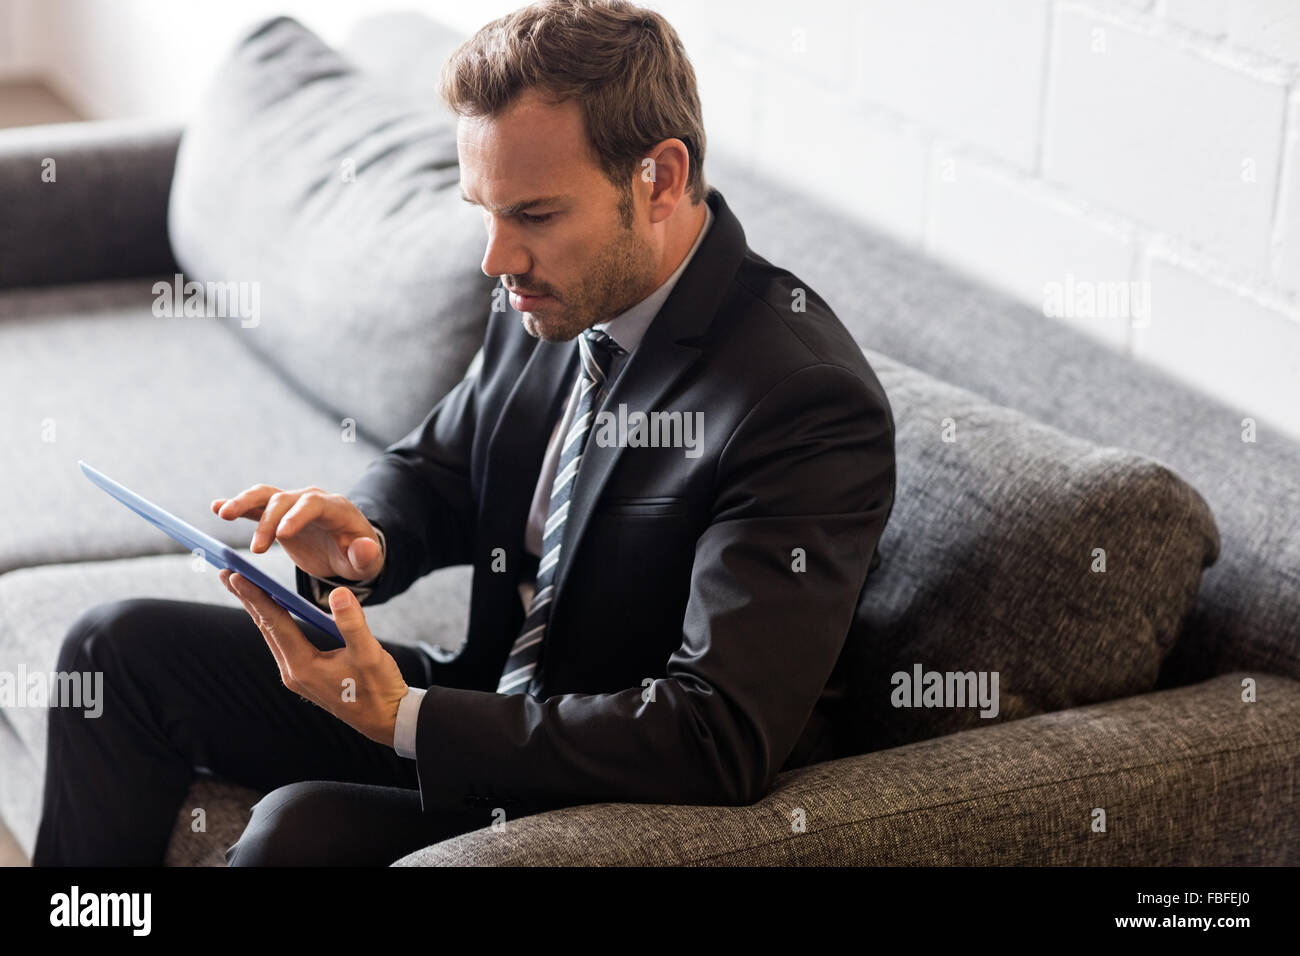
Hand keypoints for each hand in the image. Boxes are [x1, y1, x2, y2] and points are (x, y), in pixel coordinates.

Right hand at [211, 484, 382, 581]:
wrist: (349, 551)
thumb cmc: (359, 557)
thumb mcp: (368, 562)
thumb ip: (367, 555)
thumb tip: (365, 546)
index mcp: (336, 509)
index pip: (314, 504)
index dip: (297, 516)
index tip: (282, 535)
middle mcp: (312, 500)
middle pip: (285, 500)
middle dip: (268, 521)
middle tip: (256, 550)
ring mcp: (293, 505)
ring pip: (266, 496)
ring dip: (244, 503)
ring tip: (223, 513)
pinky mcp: (278, 515)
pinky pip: (256, 506)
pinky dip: (237, 505)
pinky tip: (216, 507)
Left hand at [219, 568, 407, 746]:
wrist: (385, 719)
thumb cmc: (379, 688)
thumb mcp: (370, 654)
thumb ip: (352, 623)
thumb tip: (338, 593)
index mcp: (304, 666)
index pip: (275, 624)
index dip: (256, 597)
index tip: (237, 576)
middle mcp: (294, 672)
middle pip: (266, 628)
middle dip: (248, 599)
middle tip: (227, 572)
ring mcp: (298, 675)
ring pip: (272, 635)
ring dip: (258, 609)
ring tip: (243, 587)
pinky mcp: (305, 675)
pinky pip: (283, 642)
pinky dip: (273, 621)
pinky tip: (272, 610)